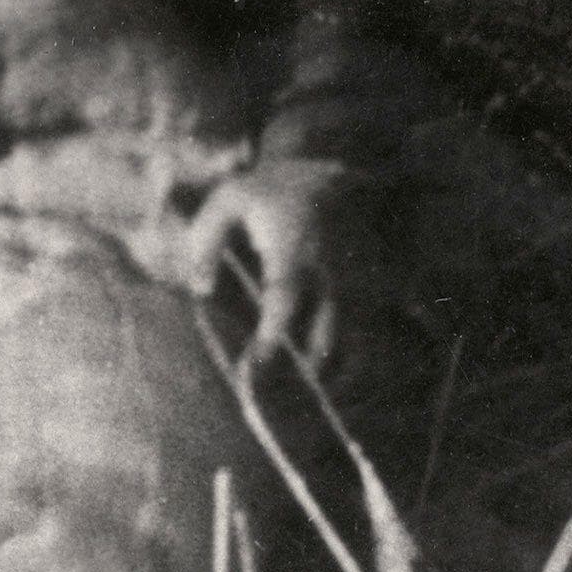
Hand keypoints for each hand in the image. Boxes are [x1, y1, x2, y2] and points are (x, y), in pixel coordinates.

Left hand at [176, 159, 353, 374]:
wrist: (336, 173)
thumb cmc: (274, 190)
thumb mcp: (230, 199)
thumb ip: (206, 241)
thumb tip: (200, 289)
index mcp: (292, 253)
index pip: (283, 300)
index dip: (272, 335)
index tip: (255, 366)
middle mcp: (328, 274)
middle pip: (325, 333)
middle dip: (306, 369)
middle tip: (284, 397)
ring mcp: (355, 284)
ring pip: (353, 341)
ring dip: (330, 371)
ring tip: (309, 395)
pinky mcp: (371, 290)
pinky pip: (368, 335)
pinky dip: (354, 362)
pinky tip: (336, 381)